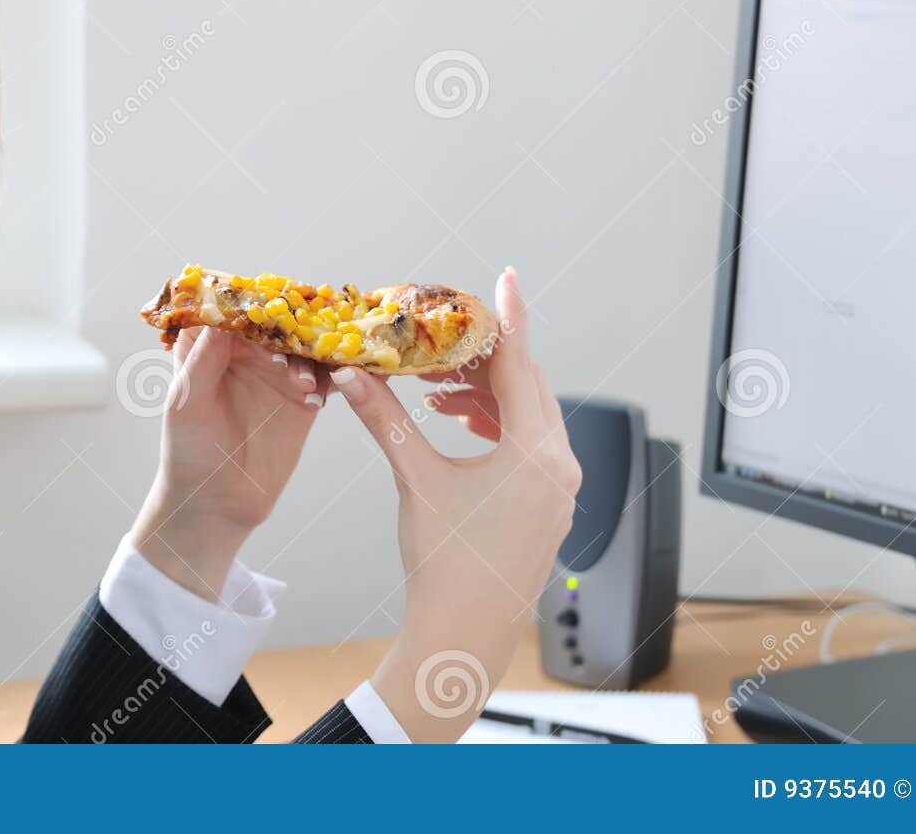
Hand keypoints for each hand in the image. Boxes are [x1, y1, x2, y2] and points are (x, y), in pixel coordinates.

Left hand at [129, 326, 326, 602]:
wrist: (215, 505)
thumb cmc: (187, 452)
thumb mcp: (185, 403)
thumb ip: (203, 359)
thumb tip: (222, 317)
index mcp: (209, 344)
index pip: (233, 308)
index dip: (252, 299)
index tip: (270, 302)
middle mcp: (246, 352)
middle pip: (277, 320)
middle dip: (292, 323)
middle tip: (299, 336)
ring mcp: (277, 374)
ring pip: (304, 345)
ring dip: (310, 354)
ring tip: (300, 383)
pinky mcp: (302, 400)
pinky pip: (325, 377)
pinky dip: (331, 377)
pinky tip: (320, 396)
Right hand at [328, 267, 580, 741]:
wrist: (463, 636)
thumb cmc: (446, 565)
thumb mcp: (416, 480)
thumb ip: (386, 421)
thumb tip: (355, 378)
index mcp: (535, 452)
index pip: (520, 364)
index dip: (508, 316)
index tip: (506, 279)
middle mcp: (560, 467)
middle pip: (528, 387)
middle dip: (484, 360)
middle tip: (445, 343)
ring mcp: (560, 490)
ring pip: (530, 417)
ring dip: (487, 397)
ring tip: (439, 393)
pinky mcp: (550, 508)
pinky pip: (533, 447)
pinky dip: (499, 428)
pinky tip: (462, 428)